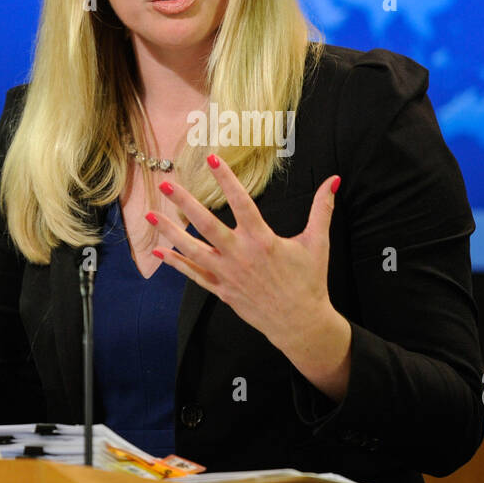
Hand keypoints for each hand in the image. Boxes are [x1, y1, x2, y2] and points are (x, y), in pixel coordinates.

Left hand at [148, 155, 351, 398]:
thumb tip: (333, 180)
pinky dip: (176, 263)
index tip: (211, 158)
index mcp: (262, 240)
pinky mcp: (222, 291)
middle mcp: (240, 255)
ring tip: (150, 214)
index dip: (226, 179)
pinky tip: (159, 251)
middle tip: (166, 183)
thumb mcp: (317, 243)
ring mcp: (228, 274)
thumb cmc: (309, 282)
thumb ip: (322, 209)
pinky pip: (194, 275)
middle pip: (206, 225)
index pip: (240, 202)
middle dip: (184, 203)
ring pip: (192, 250)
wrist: (300, 324)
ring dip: (170, 232)